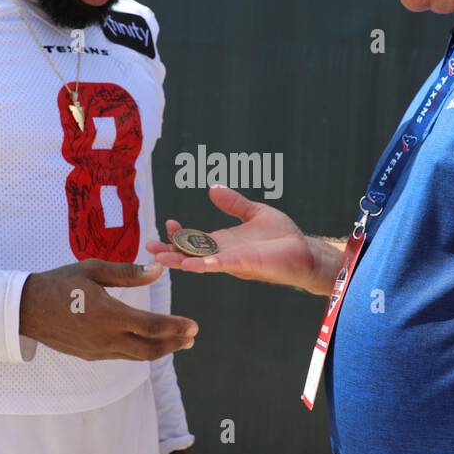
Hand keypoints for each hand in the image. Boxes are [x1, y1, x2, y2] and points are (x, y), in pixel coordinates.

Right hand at [20, 259, 197, 361]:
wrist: (24, 308)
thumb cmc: (59, 282)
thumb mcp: (92, 269)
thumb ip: (128, 273)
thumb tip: (159, 270)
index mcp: (107, 314)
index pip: (151, 326)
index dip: (175, 327)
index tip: (194, 326)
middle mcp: (104, 337)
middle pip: (149, 349)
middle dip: (174, 344)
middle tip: (192, 337)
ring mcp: (97, 350)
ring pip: (137, 356)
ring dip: (160, 350)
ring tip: (177, 342)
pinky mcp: (90, 355)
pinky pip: (122, 356)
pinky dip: (140, 351)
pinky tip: (148, 343)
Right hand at [146, 185, 329, 293]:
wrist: (304, 251)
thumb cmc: (282, 236)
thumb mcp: (254, 212)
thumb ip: (234, 203)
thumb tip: (212, 188)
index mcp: (224, 242)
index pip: (196, 239)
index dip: (181, 233)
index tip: (168, 222)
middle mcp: (224, 253)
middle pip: (192, 253)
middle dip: (170, 251)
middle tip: (149, 247)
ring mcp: (232, 261)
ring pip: (200, 262)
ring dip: (180, 260)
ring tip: (161, 258)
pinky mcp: (244, 265)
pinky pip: (220, 265)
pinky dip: (203, 264)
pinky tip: (189, 264)